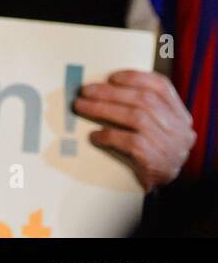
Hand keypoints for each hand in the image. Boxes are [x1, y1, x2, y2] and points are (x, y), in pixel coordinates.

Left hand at [75, 69, 194, 190]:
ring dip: (103, 109)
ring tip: (81, 107)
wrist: (158, 186)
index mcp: (180, 116)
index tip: (110, 77)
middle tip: (84, 92)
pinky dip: (109, 135)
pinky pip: (130, 142)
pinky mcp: (158, 163)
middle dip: (109, 92)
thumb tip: (102, 86)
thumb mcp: (153, 127)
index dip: (135, 78)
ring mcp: (172, 147)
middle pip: (144, 100)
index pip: (161, 87)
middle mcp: (180, 130)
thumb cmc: (150, 151)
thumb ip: (139, 107)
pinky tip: (94, 135)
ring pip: (136, 117)